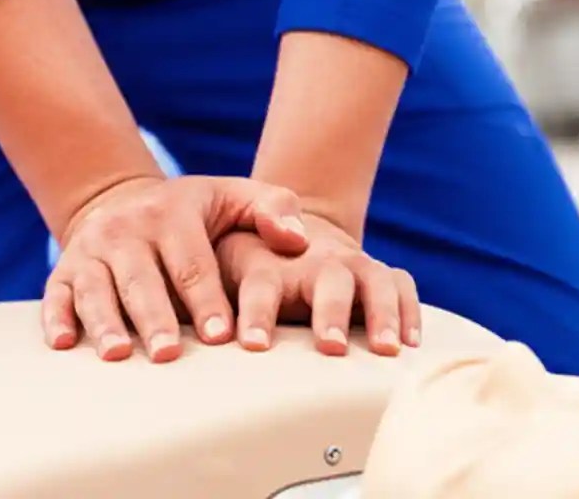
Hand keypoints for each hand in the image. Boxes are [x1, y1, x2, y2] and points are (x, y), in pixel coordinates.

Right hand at [41, 176, 307, 361]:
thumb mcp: (236, 196)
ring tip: (119, 355)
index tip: (222, 335)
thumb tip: (297, 241)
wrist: (123, 202)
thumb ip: (275, 209)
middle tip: (171, 353)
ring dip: (106, 323)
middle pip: (142, 280)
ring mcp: (92, 251)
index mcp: (172, 212)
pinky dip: (56, 318)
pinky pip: (55, 294)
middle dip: (156, 318)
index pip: (191, 261)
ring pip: (96, 289)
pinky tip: (65, 343)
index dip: (206, 298)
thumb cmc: (195, 213)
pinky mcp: (64, 271)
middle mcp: (127, 229)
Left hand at [216, 213, 421, 356]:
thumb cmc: (241, 265)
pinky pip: (400, 284)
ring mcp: (350, 263)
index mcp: (267, 260)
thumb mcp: (215, 271)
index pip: (262, 282)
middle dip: (331, 312)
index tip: (251, 345)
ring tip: (386, 349)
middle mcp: (314, 259)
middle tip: (330, 348)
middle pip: (328, 278)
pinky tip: (410, 342)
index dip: (258, 312)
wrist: (282, 230)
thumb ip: (198, 299)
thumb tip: (168, 338)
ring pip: (373, 279)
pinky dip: (408, 310)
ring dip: (380, 313)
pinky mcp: (376, 274)